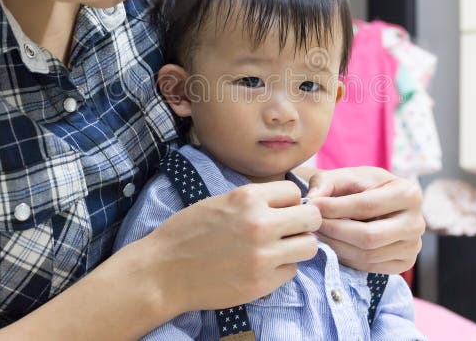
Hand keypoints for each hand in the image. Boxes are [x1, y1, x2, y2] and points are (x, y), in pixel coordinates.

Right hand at [146, 181, 321, 314]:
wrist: (162, 271)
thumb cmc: (186, 233)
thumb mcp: (219, 202)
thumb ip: (253, 201)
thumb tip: (286, 203)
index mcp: (248, 197)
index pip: (294, 192)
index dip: (289, 202)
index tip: (280, 211)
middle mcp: (260, 223)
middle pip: (312, 218)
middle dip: (303, 223)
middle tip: (289, 231)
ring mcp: (264, 255)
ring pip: (310, 247)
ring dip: (297, 247)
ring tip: (278, 250)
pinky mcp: (262, 283)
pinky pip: (292, 271)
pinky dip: (281, 270)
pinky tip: (262, 268)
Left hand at [306, 167, 423, 273]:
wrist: (377, 202)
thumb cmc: (360, 186)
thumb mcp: (344, 176)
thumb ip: (325, 183)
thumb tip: (313, 200)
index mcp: (408, 193)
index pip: (367, 206)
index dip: (336, 208)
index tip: (313, 206)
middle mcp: (417, 222)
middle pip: (369, 236)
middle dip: (335, 231)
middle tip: (313, 224)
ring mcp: (413, 246)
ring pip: (367, 255)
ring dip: (336, 246)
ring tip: (318, 233)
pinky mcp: (404, 264)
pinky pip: (370, 267)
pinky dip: (346, 258)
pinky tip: (332, 244)